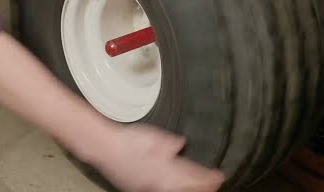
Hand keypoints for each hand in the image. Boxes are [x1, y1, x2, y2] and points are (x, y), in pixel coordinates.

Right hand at [84, 124, 225, 191]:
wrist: (104, 147)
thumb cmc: (129, 141)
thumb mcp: (154, 137)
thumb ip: (171, 143)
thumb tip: (182, 145)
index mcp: (167, 171)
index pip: (194, 177)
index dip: (208, 177)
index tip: (219, 176)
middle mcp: (160, 184)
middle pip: (187, 189)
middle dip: (202, 187)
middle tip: (214, 183)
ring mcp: (149, 189)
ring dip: (189, 189)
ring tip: (199, 188)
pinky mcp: (138, 189)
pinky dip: (173, 190)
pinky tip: (172, 187)